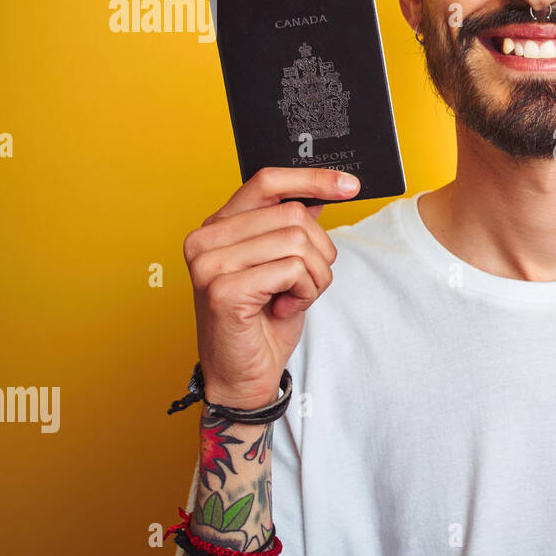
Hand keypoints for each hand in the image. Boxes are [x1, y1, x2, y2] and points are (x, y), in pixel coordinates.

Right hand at [183, 167, 359, 409]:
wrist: (244, 376)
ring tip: (294, 297)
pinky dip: (304, 292)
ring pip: (297, 241)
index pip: (267, 181)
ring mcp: (210, 264)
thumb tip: (319, 193)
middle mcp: (206, 239)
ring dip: (313, 275)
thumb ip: (289, 228)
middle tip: (306, 283)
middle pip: (293, 214)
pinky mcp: (223, 290)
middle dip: (318, 251)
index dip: (311, 179)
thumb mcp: (282, 265)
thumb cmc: (263, 322)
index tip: (350, 185)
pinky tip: (284, 308)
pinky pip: (291, 270)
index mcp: (218, 226)